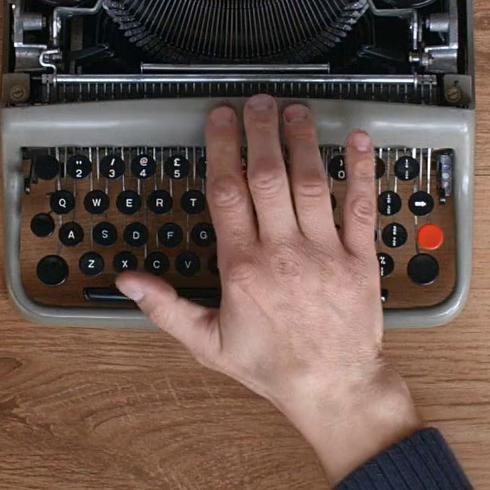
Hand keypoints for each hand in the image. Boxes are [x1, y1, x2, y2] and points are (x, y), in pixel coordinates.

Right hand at [116, 96, 422, 483]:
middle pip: (267, 177)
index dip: (222, 148)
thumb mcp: (208, 344)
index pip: (228, 193)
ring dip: (302, 141)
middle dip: (261, 132)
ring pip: (312, 183)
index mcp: (243, 267)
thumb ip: (166, 308)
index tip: (220, 119)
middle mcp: (283, 251)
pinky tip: (358, 141)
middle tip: (256, 101)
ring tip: (295, 110)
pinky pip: (360, 207)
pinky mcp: (359, 258)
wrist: (333, 387)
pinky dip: (361, 171)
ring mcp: (324, 252)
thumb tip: (128, 282)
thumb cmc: (272, 367)